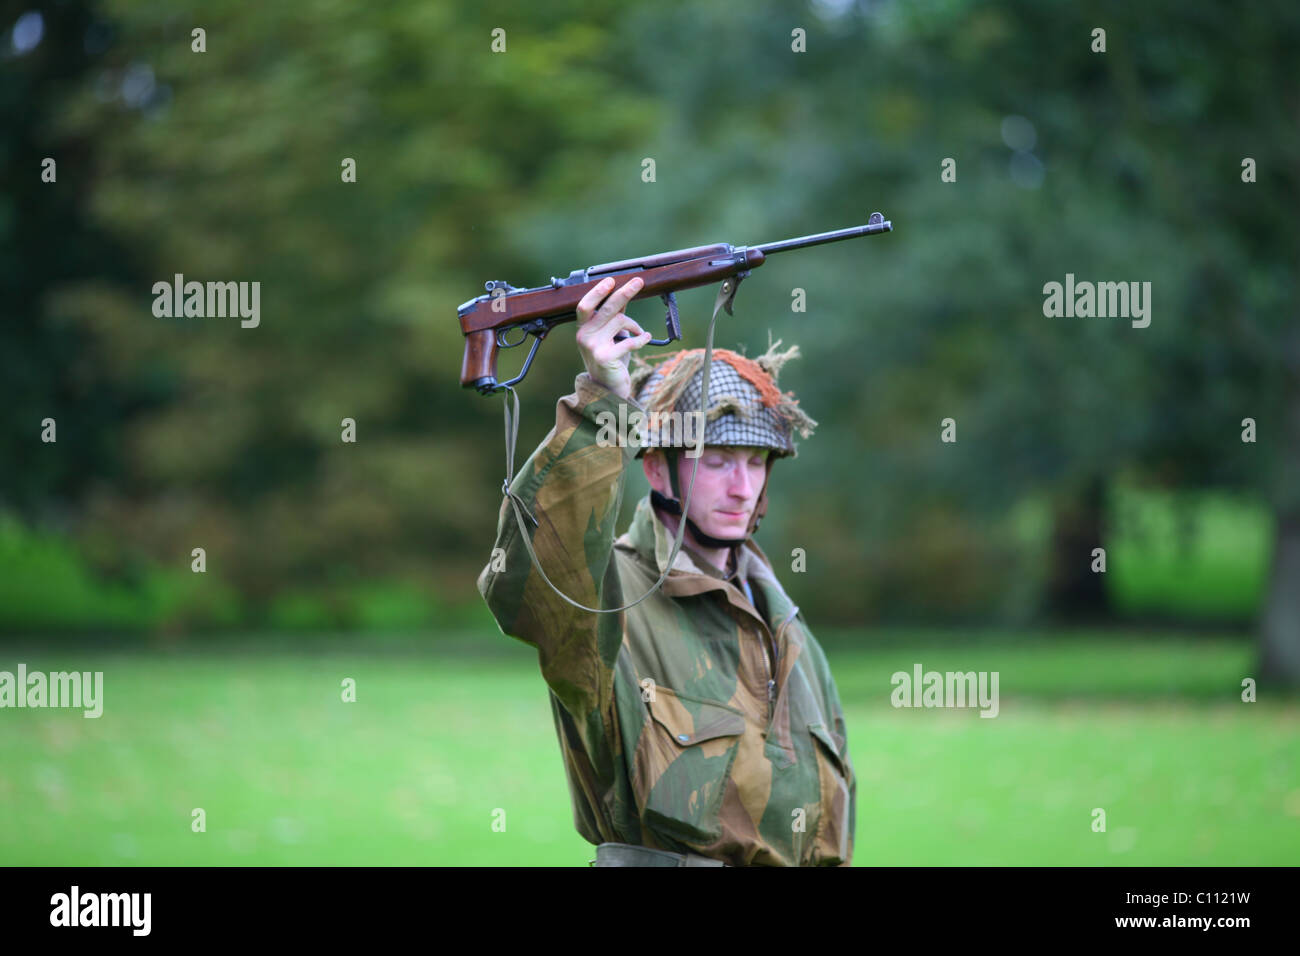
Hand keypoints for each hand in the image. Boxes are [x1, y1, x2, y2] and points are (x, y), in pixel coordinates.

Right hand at [575, 276, 651, 399]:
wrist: (607, 387)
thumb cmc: (610, 358)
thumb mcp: (609, 335)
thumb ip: (613, 317)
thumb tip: (624, 293)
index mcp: (583, 328)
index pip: (585, 305)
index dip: (597, 292)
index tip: (611, 280)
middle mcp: (584, 336)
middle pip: (607, 308)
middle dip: (625, 293)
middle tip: (639, 282)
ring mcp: (593, 347)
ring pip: (621, 321)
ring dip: (635, 326)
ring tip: (640, 332)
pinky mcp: (605, 358)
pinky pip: (629, 341)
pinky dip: (641, 338)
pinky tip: (646, 337)